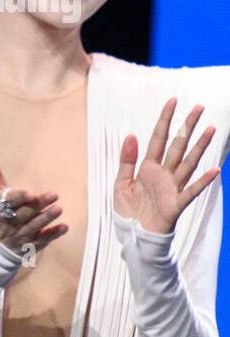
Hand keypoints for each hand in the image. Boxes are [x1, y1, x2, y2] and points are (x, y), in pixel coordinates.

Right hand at [0, 136, 66, 254]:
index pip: (8, 202)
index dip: (18, 198)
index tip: (29, 193)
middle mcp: (9, 221)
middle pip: (24, 213)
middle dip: (38, 206)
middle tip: (54, 195)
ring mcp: (20, 234)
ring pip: (34, 226)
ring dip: (46, 218)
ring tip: (59, 209)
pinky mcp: (30, 243)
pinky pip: (41, 240)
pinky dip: (52, 235)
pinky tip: (64, 227)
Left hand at [114, 98, 219, 234]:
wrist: (133, 235)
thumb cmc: (128, 210)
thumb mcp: (121, 183)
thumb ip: (126, 160)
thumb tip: (131, 135)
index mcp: (148, 167)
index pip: (158, 139)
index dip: (164, 120)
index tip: (172, 101)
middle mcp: (163, 174)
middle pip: (177, 145)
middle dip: (187, 126)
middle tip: (199, 107)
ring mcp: (172, 187)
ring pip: (188, 163)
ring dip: (199, 146)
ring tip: (211, 129)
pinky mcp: (176, 204)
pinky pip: (191, 191)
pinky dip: (202, 181)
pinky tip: (214, 170)